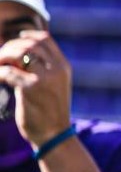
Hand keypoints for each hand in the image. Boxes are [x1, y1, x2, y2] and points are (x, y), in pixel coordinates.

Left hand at [0, 30, 72, 144]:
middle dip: (11, 47)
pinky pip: (8, 72)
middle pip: (30, 43)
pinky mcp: (31, 89)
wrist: (53, 135)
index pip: (45, 39)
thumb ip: (42, 68)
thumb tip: (18, 52)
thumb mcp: (53, 85)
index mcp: (64, 67)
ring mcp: (45, 79)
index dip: (27, 36)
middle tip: (2, 57)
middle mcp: (57, 70)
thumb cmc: (49, 111)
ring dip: (3, 56)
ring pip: (19, 53)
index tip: (15, 41)